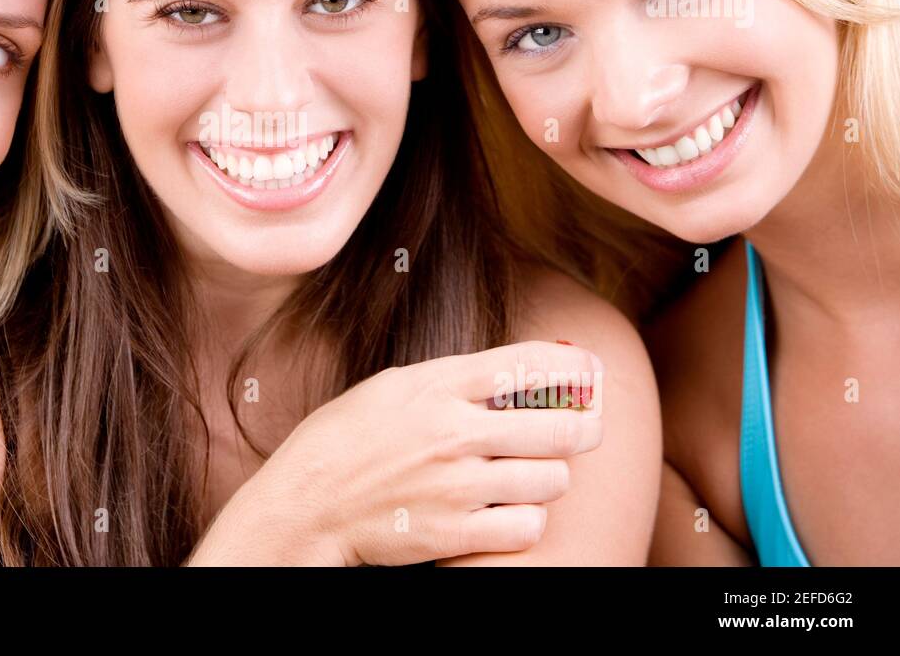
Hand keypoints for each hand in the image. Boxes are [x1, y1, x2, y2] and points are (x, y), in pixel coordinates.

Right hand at [188, 341, 602, 565]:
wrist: (306, 503)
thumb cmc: (344, 439)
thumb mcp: (392, 387)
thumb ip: (453, 378)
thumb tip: (515, 369)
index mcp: (436, 386)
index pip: (527, 365)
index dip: (574, 368)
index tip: (593, 371)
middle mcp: (453, 433)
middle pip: (561, 427)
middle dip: (585, 427)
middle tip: (586, 428)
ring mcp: (457, 486)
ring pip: (552, 479)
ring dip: (550, 476)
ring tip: (530, 473)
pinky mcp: (455, 533)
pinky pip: (528, 526)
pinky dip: (526, 519)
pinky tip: (508, 511)